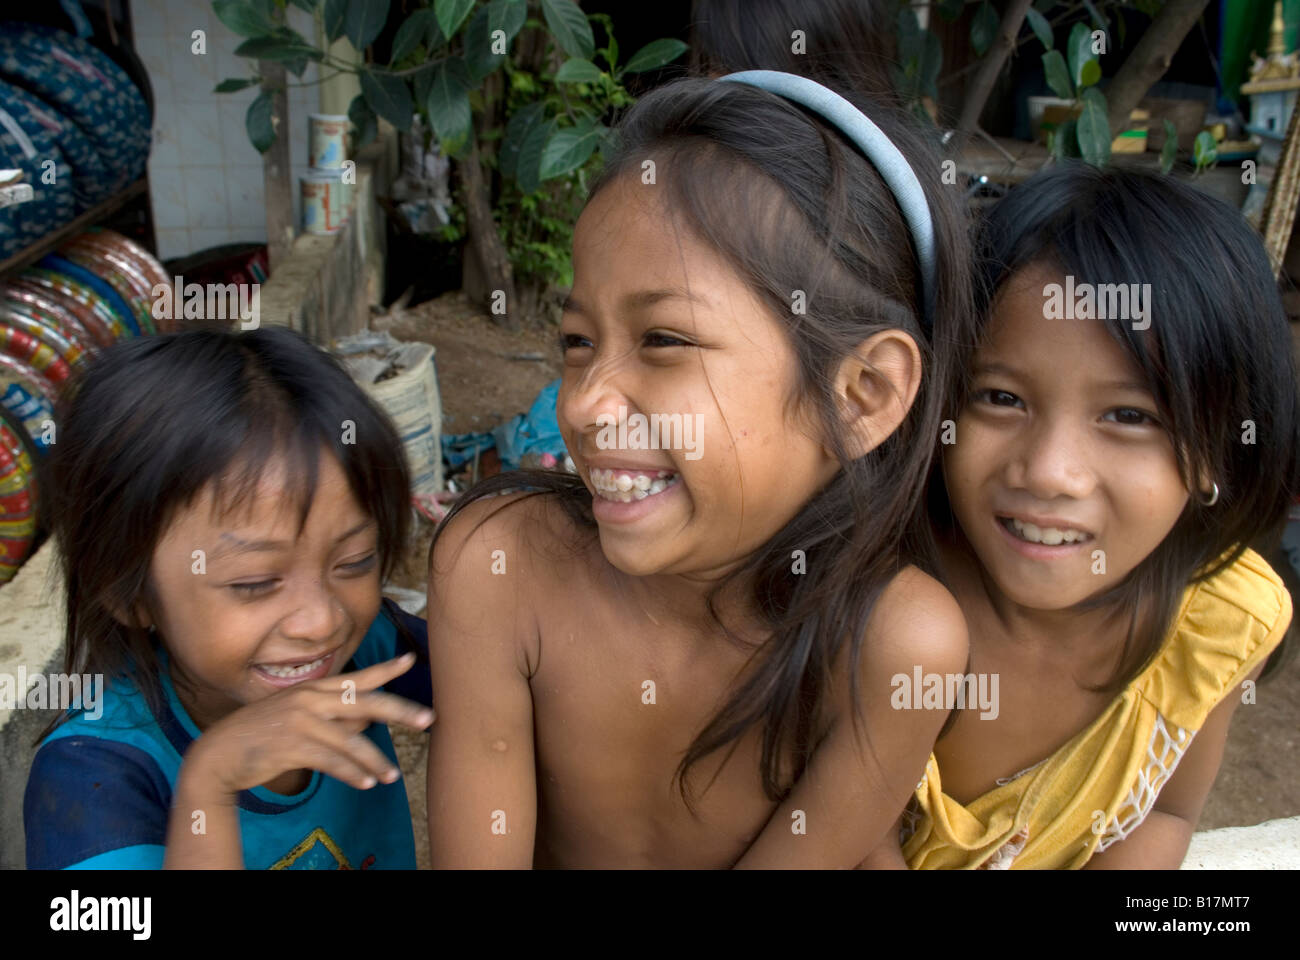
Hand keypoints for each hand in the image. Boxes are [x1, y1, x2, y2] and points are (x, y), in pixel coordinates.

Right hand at [183, 652, 434, 795]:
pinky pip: (331, 762)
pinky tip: (366, 783)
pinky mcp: (292, 746)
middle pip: (366, 703)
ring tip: (391, 776)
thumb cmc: (262, 736)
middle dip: (400, 711)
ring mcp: (301, 721)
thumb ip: (333, 720)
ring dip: (374, 761)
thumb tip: (366, 726)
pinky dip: (352, 774)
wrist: (218, 754)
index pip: (358, 678)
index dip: (386, 669)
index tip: (412, 660)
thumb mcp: (298, 719)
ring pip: (351, 741)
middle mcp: (311, 700)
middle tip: (428, 719)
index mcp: (313, 690)